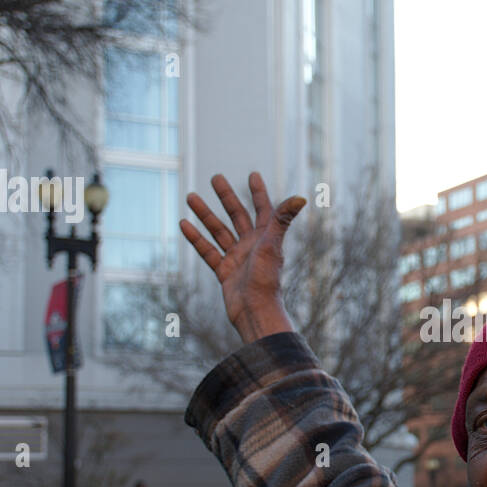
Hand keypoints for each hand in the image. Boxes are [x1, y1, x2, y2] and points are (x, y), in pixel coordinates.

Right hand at [180, 172, 306, 342]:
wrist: (253, 311)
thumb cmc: (266, 280)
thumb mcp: (272, 245)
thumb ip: (282, 220)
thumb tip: (302, 196)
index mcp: (266, 238)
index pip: (264, 209)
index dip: (259, 193)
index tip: (253, 175)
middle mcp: (252, 245)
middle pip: (238, 215)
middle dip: (227, 196)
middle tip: (215, 177)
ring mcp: (237, 258)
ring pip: (219, 231)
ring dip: (205, 214)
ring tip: (190, 196)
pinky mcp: (224, 272)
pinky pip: (208, 251)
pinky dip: (196, 238)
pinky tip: (184, 224)